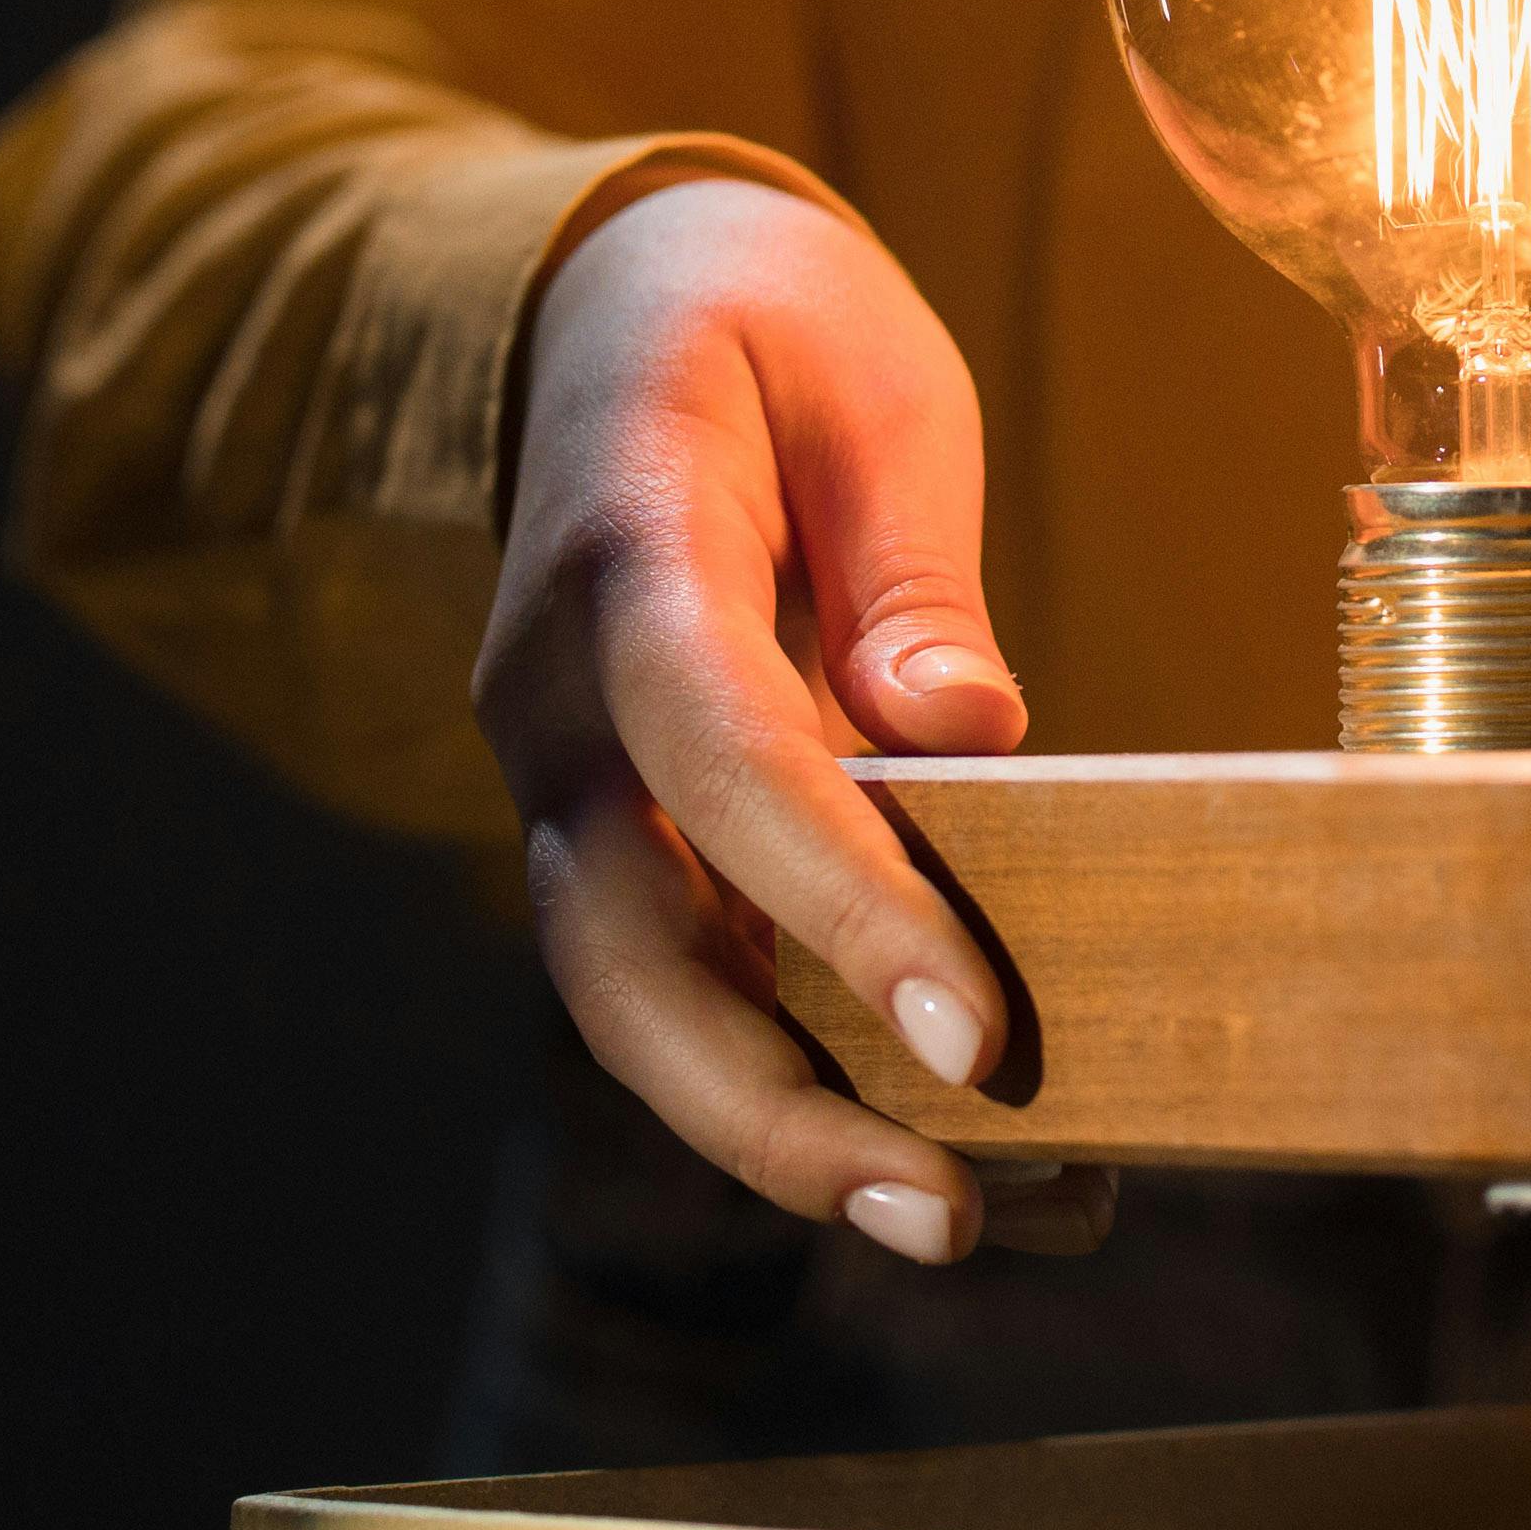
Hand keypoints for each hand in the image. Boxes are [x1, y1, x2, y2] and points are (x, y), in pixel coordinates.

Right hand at [472, 174, 1114, 1267]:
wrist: (610, 306)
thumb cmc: (763, 328)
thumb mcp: (866, 378)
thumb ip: (907, 559)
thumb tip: (967, 740)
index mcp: (624, 550)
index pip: (713, 751)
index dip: (835, 900)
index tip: (973, 1031)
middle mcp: (556, 700)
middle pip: (629, 949)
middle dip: (779, 1106)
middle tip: (957, 1206)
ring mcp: (568, 785)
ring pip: (635, 1007)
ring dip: (787, 1137)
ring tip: (974, 1223)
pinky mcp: (615, 839)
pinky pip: (686, 986)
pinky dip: (802, 1087)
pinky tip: (961, 1163)